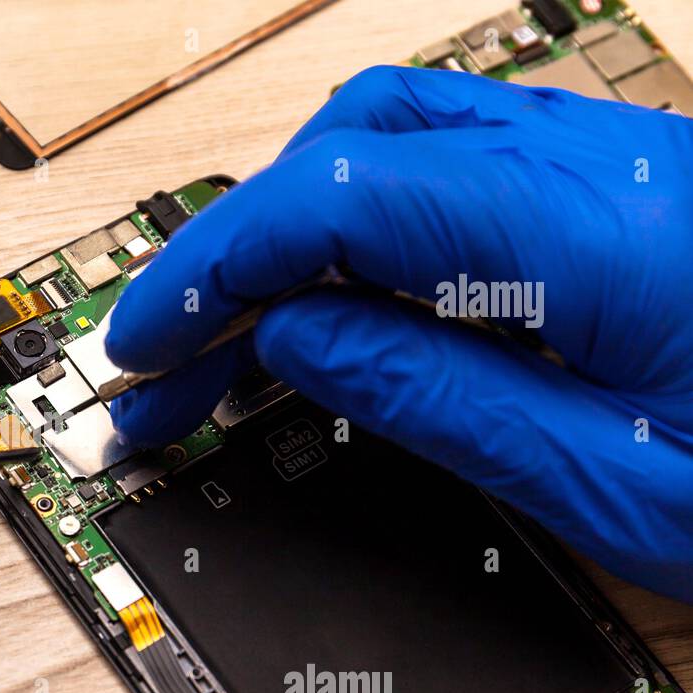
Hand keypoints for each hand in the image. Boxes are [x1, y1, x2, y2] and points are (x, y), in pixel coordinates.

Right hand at [107, 65, 692, 601]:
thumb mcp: (612, 485)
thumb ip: (437, 397)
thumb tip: (298, 343)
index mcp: (585, 232)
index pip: (334, 205)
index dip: (210, 270)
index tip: (141, 343)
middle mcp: (587, 163)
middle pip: (342, 159)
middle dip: (228, 264)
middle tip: (169, 372)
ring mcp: (599, 162)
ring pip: (384, 146)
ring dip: (285, 235)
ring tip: (234, 336)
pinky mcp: (605, 186)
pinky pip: (443, 172)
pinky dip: (356, 229)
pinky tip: (335, 299)